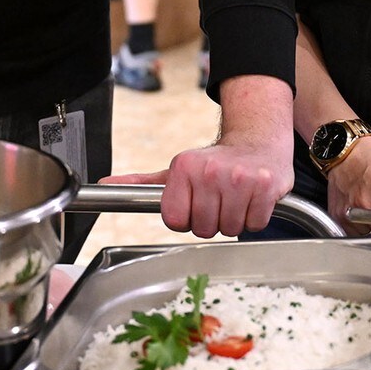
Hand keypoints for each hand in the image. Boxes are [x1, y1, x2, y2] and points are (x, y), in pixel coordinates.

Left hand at [106, 74, 293, 236]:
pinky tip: (252, 198)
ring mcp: (240, 178)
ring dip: (234, 220)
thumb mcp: (177, 170)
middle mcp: (210, 171)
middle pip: (204, 229)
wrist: (258, 140)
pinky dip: (255, 217)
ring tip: (235, 199)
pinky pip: (255, 224)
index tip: (194, 205)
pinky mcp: (266, 186)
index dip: (186, 219)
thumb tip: (104, 185)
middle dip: (212, 220)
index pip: (176, 221)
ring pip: (230, 229)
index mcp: (184, 167)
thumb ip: (140, 183)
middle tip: (218, 201)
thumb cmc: (214, 162)